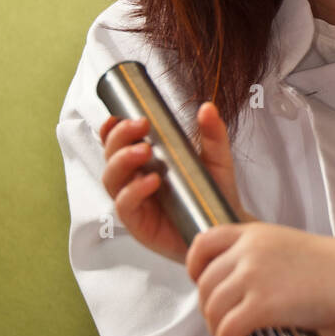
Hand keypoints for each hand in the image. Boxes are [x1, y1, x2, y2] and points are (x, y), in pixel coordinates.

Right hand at [100, 102, 247, 262]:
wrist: (224, 228)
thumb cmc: (214, 193)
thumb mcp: (217, 159)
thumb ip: (212, 134)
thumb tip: (207, 107)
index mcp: (146, 161)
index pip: (118, 142)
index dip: (112, 128)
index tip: (120, 115)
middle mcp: (134, 179)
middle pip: (110, 156)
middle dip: (120, 137)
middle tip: (141, 125)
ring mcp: (134, 201)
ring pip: (111, 179)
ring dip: (122, 160)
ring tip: (145, 150)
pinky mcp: (138, 224)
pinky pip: (125, 205)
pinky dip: (134, 191)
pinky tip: (152, 181)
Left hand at [188, 222, 334, 335]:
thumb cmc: (331, 268)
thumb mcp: (286, 245)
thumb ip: (256, 256)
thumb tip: (230, 286)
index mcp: (254, 233)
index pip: (204, 242)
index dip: (195, 265)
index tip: (201, 282)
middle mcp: (249, 251)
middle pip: (205, 283)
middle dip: (209, 308)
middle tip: (224, 322)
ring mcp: (254, 277)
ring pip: (212, 309)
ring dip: (217, 329)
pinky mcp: (262, 305)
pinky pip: (226, 329)